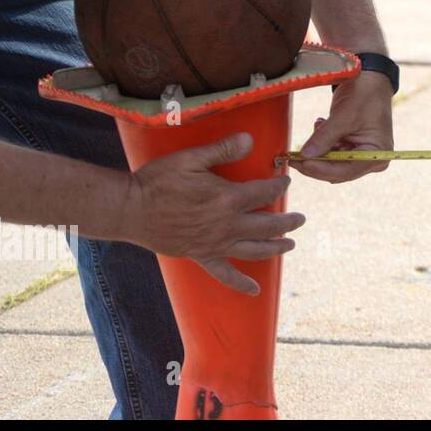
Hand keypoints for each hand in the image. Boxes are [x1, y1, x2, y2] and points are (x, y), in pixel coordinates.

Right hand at [127, 133, 301, 294]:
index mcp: (227, 198)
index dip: (279, 186)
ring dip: (276, 247)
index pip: (265, 192)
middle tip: (301, 219)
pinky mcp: (201, 255)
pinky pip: (224, 273)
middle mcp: (226, 224)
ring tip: (290, 245)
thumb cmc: (158, 181)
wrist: (129, 209)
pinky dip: (240, 283)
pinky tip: (254, 290)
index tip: (285, 182)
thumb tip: (250, 140)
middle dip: (288, 221)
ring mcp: (215, 243)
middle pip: (268, 224)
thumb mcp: (190, 158)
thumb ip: (222, 149)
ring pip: (255, 249)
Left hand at [291, 70, 394, 182]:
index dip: (321, 168)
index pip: (346, 171)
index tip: (301, 162)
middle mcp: (372, 159)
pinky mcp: (353, 149)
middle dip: (315, 163)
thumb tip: (305, 155)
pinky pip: (333, 154)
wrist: (370, 80)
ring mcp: (363, 155)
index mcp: (377, 155)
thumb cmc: (365, 95)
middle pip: (338, 171)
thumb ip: (324, 137)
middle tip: (293, 157)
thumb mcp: (344, 116)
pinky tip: (321, 125)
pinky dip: (322, 144)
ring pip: (332, 164)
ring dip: (318, 152)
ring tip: (316, 128)